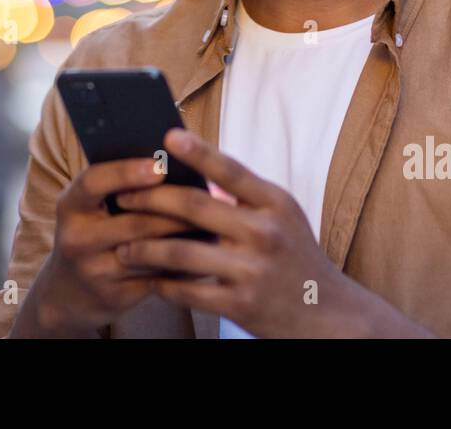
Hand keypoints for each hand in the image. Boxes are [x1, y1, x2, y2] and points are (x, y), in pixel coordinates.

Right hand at [13, 157, 196, 336]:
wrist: (68, 292)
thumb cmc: (92, 233)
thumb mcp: (90, 208)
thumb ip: (119, 187)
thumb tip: (174, 162)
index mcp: (70, 206)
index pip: (93, 182)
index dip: (126, 172)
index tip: (160, 165)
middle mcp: (76, 239)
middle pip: (133, 222)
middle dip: (174, 211)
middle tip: (207, 198)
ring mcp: (95, 271)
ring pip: (149, 251)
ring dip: (184, 238)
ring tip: (214, 222)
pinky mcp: (114, 296)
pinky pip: (157, 278)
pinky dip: (184, 265)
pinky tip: (205, 253)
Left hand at [114, 128, 418, 337]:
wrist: (328, 314)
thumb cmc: (297, 256)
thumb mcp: (283, 216)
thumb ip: (244, 195)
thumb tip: (193, 169)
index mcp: (275, 203)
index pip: (230, 170)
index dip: (198, 152)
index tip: (167, 136)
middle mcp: (265, 233)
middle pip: (193, 207)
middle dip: (150, 199)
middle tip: (123, 196)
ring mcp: (252, 270)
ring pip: (180, 252)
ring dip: (144, 249)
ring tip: (123, 246)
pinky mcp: (241, 304)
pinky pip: (188, 290)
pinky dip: (162, 284)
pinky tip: (148, 279)